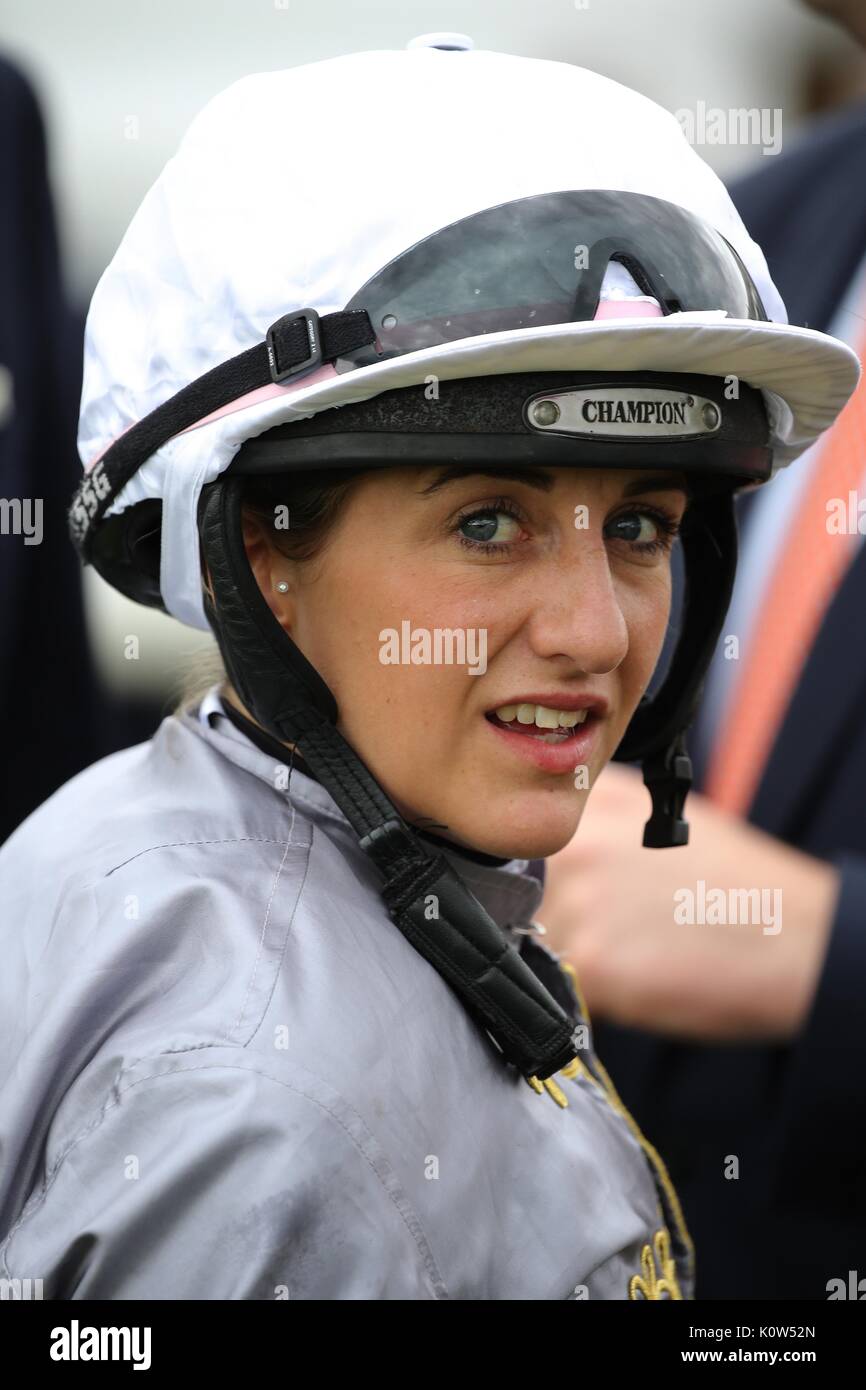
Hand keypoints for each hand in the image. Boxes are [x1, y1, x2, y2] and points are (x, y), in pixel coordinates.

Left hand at [539, 762, 839, 1040]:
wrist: (786, 937)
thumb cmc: (729, 878)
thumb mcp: (656, 808)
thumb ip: (588, 808)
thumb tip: (533, 824)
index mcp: (586, 814)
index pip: (514, 846)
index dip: (527, 873)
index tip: (543, 889)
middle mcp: (575, 855)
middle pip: (519, 896)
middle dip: (549, 913)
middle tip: (605, 924)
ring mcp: (579, 910)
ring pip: (538, 940)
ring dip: (568, 951)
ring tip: (627, 947)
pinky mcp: (593, 966)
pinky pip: (560, 980)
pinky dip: (589, 985)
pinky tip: (634, 972)